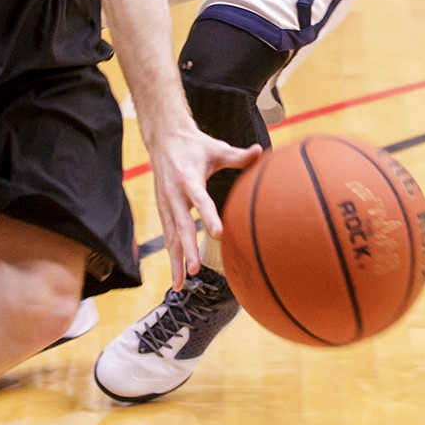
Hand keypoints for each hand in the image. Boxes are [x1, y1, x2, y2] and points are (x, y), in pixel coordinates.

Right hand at [143, 122, 258, 288]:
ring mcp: (165, 204)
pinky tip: (177, 276)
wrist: (163, 138)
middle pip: (181, 225)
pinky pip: (167, 236)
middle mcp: (173, 194)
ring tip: (181, 285)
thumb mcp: (215, 148)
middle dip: (187, 249)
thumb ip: (237, 155)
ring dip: (175, 260)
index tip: (219, 234)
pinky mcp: (162, 210)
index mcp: (188, 178)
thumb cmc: (194, 144)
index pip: (200, 200)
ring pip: (170, 236)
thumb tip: (262, 152)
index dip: (208, 216)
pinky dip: (172, 255)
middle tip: (195, 270)